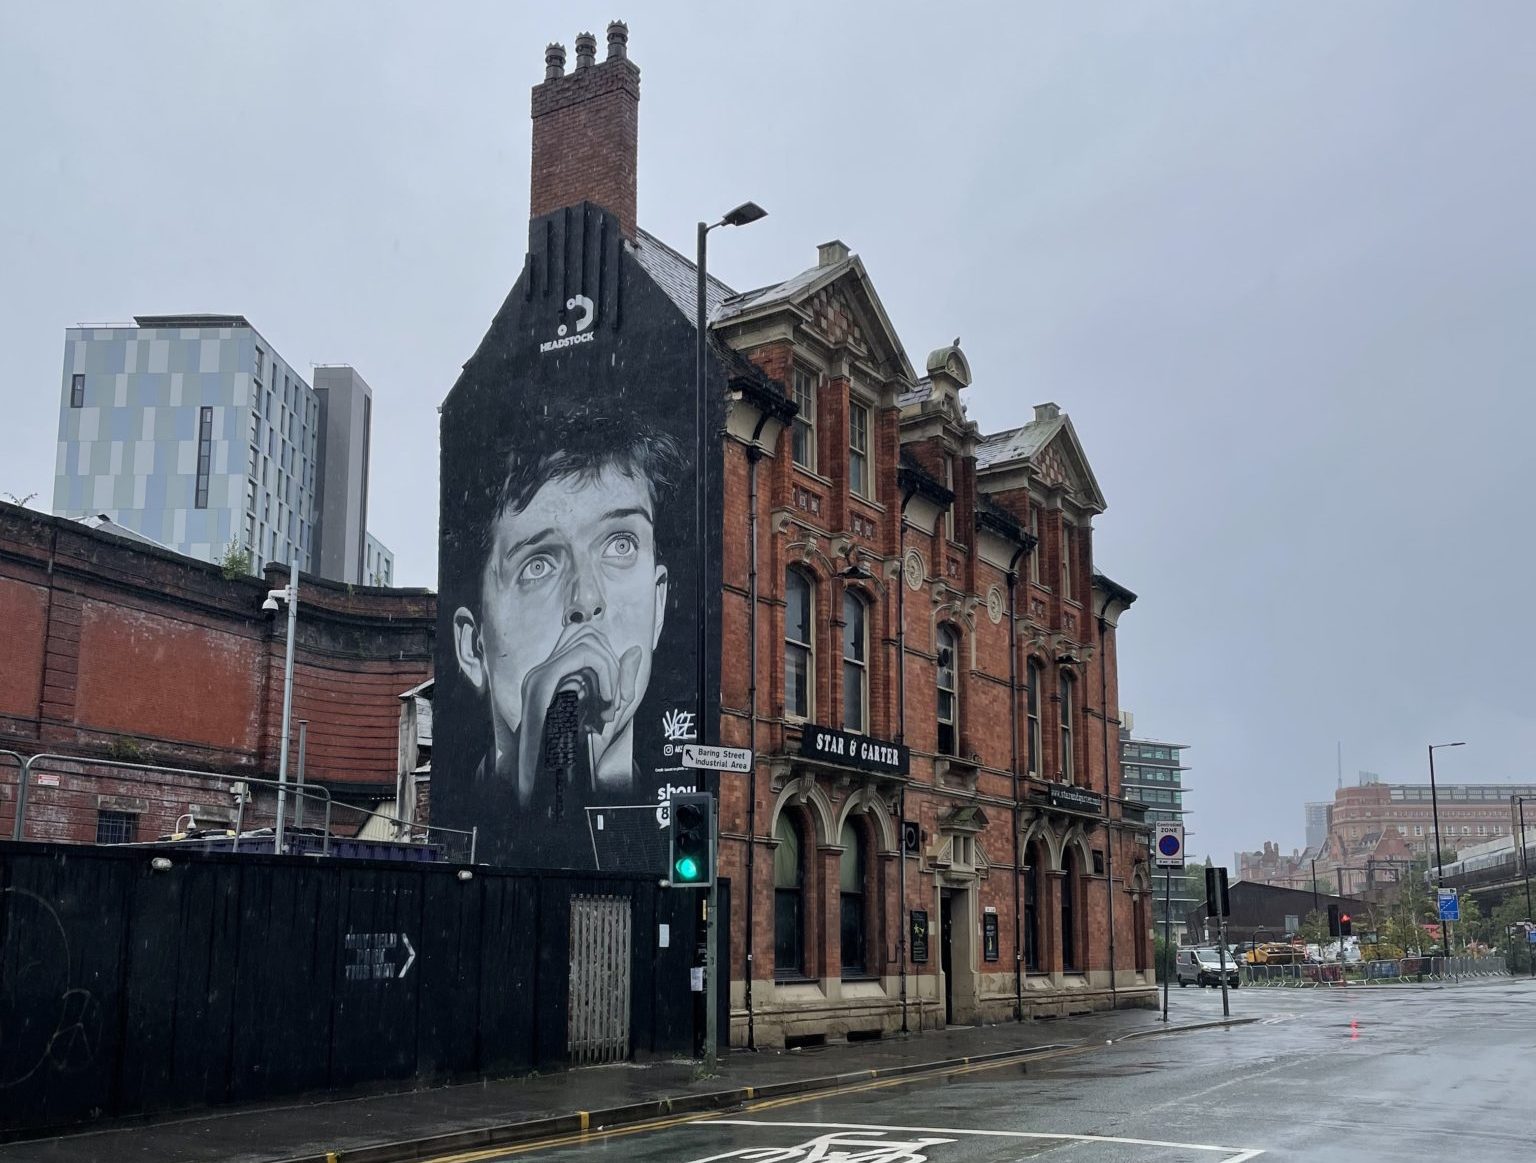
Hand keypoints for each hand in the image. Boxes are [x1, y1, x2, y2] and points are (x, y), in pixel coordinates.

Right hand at [515, 628, 641, 800]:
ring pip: (589, 642)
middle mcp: (541, 673)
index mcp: (552, 679)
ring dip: (611, 672)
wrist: (544, 783)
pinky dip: (605, 674)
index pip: (585, 641)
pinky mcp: (542, 682)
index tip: (623, 687)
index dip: (610, 659)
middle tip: (618, 701)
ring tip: (609, 706)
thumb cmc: (572, 753)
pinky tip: (607, 701)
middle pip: (589, 635)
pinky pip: (584, 656)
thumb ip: (619, 681)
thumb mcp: (604, 712)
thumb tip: (635, 650)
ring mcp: (539, 676)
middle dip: (614, 664)